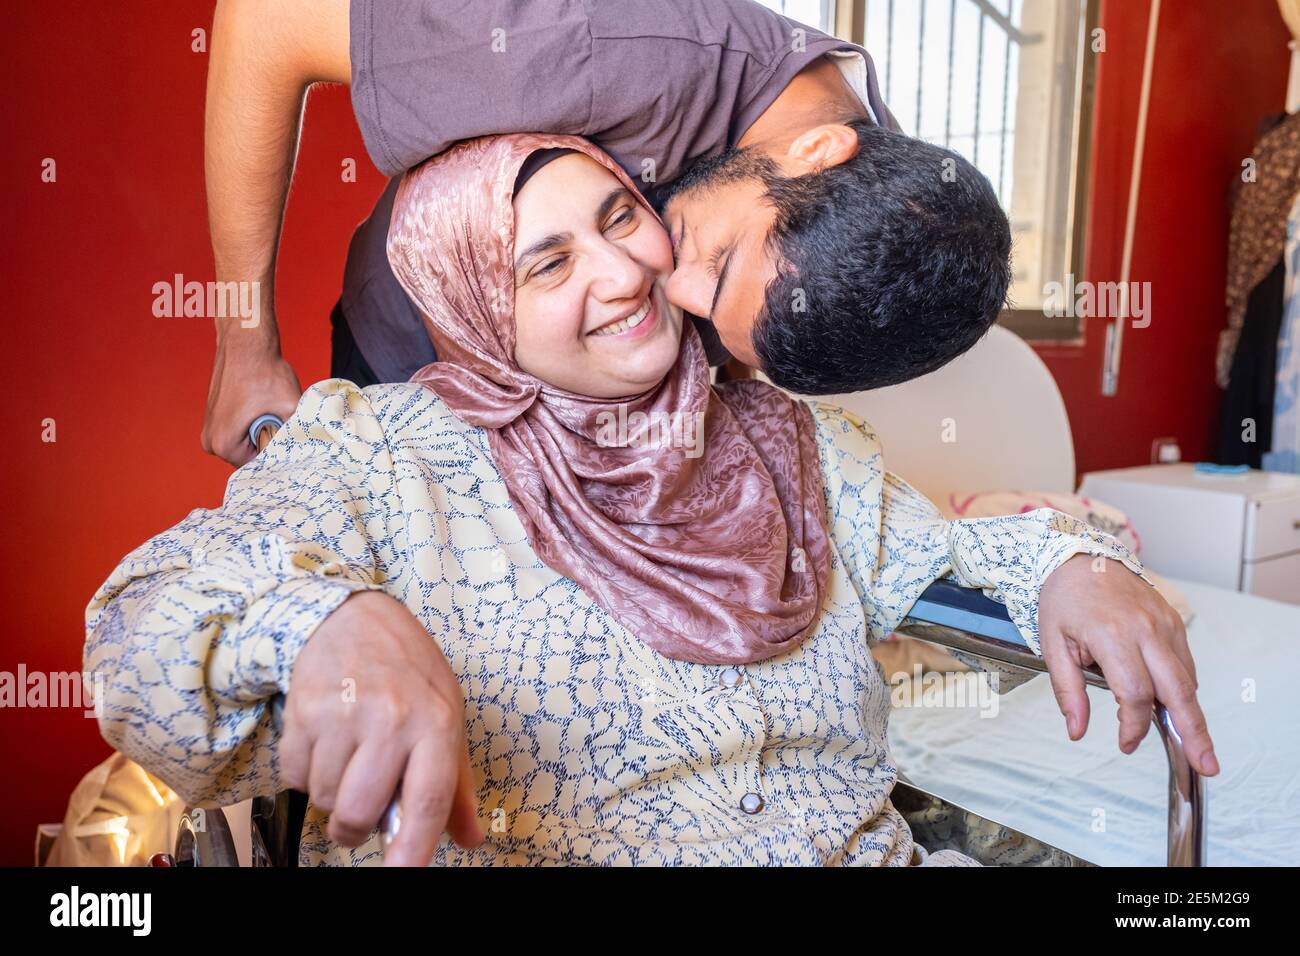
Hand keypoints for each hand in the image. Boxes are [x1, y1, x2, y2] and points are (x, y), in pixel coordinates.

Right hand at [201, 336, 301, 465]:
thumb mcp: (290, 406)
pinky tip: (266, 408)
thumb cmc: (264, 371)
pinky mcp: (215, 418)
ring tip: (274, 412)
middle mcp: (211, 442)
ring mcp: (210, 429)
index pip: (259, 468)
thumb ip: (299, 434)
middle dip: (271, 444)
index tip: (293, 443)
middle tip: (284, 422)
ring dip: (264, 433)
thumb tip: (310, 451)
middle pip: (251, 457)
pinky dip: (255, 424)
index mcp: (223, 446)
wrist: (245, 341)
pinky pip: (240, 432)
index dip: (280, 456)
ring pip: (247, 444)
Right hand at [279, 591, 484, 865]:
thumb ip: (456, 785)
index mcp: (437, 723)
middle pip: (359, 812)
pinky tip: (324, 744)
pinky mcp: (303, 713)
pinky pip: (295, 777)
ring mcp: (344, 714)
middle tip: (361, 811)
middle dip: (354, 829)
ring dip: (330, 796)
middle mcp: (392, 719)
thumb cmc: (408, 672)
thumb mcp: (446, 715)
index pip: (427, 801)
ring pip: (324, 799)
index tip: (400, 875)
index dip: (412, 850)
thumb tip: (470, 840)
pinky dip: (305, 775)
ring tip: (347, 759)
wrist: (352, 619)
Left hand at [1037, 554, 1218, 776]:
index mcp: (1113, 635)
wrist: (1080, 557)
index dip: (1133, 726)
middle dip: (1194, 731)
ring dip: (1191, 713)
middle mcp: (1146, 630)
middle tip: (1207, 765)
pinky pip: (1184, 663)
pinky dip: (1182, 688)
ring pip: (1187, 679)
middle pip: (1178, 690)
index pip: (1135, 693)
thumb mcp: (1052, 645)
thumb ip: (1067, 691)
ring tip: (1197, 746)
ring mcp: (1165, 624)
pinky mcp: (1174, 621)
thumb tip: (1076, 732)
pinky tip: (1174, 707)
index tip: (1126, 744)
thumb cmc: (1063, 601)